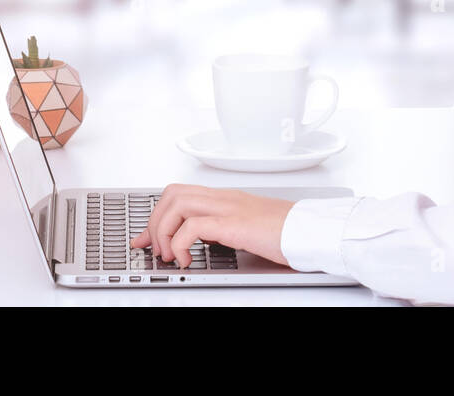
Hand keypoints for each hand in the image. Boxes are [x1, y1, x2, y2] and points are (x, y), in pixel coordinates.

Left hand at [128, 184, 296, 267]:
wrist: (309, 230)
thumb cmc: (286, 231)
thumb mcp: (247, 227)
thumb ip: (223, 228)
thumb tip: (200, 239)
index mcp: (226, 198)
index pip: (179, 194)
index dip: (155, 217)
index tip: (143, 238)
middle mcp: (223, 198)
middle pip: (172, 194)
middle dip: (155, 223)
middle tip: (157, 249)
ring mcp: (228, 207)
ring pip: (177, 203)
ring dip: (164, 231)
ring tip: (171, 255)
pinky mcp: (233, 223)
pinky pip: (193, 225)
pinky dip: (181, 243)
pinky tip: (187, 259)